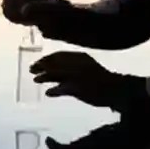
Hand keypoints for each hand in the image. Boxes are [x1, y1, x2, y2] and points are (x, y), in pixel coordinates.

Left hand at [30, 51, 144, 109]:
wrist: (118, 90)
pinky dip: (54, 91)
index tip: (38, 62)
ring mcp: (77, 76)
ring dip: (44, 76)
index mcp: (81, 57)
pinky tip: (48, 93)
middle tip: (32, 69)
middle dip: (42, 65)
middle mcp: (77, 64)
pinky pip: (61, 89)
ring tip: (35, 79)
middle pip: (55, 63)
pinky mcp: (78, 88)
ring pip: (55, 74)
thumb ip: (74, 68)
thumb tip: (60, 72)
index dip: (47, 59)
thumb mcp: (88, 68)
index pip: (59, 55)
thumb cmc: (104, 80)